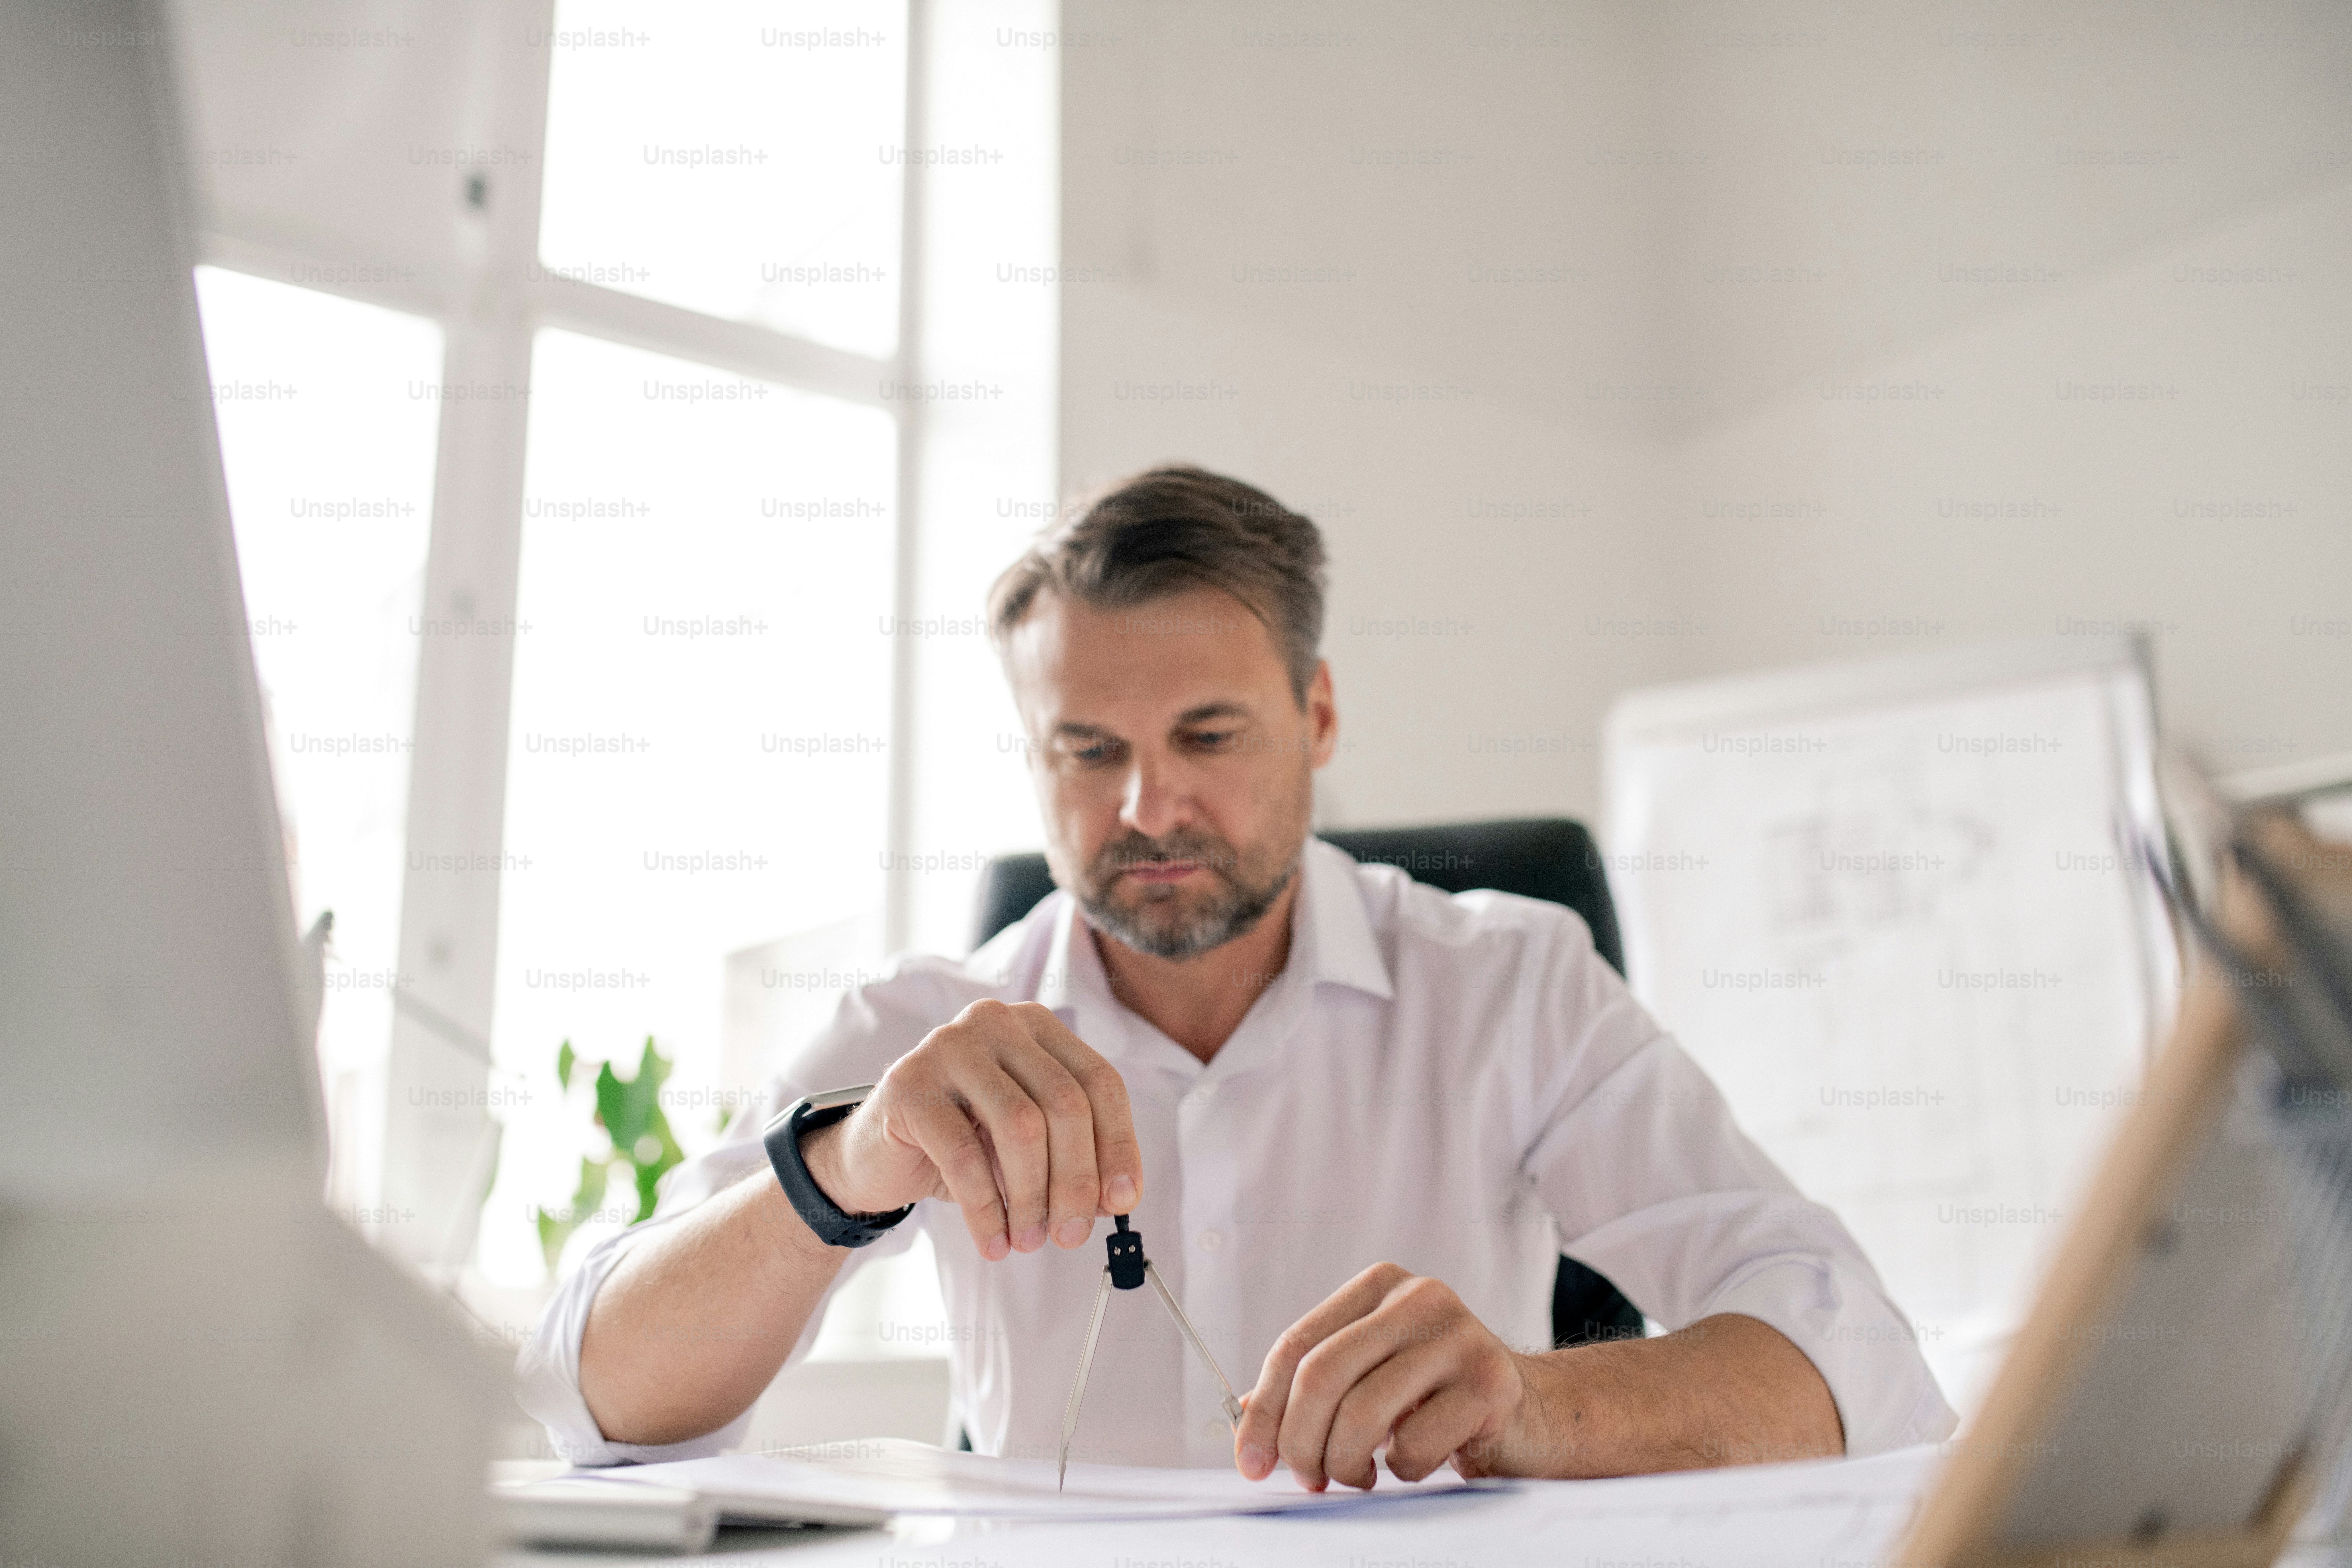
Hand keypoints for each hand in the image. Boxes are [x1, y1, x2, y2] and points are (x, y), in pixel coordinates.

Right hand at [800, 999, 1140, 1261]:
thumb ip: (1073, 1162)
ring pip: (1020, 1127)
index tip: (1126, 1200)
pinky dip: (987, 1210)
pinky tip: (994, 1241)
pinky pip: (965, 1156)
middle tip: (1071, 1235)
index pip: (1100, 1082)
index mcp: (1037, 1028)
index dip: (1118, 1145)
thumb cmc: (963, 1144)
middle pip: (1064, 1103)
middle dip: (1076, 1181)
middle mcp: (997, 1023)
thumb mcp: (1026, 1150)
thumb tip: (1117, 1198)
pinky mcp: (911, 1084)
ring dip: (1032, 1198)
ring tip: (1029, 1241)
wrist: (878, 1152)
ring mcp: (950, 1047)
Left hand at [1235, 1263, 1537, 1489]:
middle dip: (1300, 1442)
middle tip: (1307, 1478)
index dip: (1263, 1409)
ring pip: (1362, 1411)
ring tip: (1357, 1475)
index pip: (1295, 1346)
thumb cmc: (1437, 1398)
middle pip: (1321, 1375)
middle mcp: (1418, 1298)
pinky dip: (1402, 1468)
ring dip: (1346, 1463)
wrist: (1531, 1413)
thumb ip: (1313, 1387)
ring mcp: (1459, 1335)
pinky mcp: (1490, 1382)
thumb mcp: (1372, 1376)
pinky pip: (1414, 1442)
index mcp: (1379, 1286)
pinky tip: (1413, 1461)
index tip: (1251, 1462)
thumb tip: (1242, 1418)